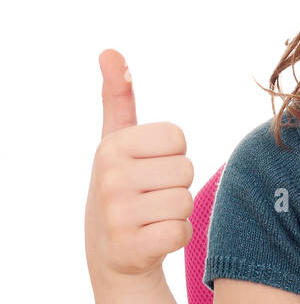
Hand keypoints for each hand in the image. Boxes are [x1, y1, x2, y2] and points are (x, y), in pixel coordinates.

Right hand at [84, 49, 194, 280]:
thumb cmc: (122, 186)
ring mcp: (117, 214)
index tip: (149, 167)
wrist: (110, 252)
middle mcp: (109, 176)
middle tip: (150, 196)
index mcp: (112, 145)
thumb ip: (118, 96)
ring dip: (176, 211)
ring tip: (151, 215)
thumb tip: (110, 50)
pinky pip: (182, 231)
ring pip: (185, 201)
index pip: (177, 137)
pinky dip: (176, 236)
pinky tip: (154, 237)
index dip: (172, 154)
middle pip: (185, 169)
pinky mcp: (132, 247)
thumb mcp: (116, 140)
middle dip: (175, 184)